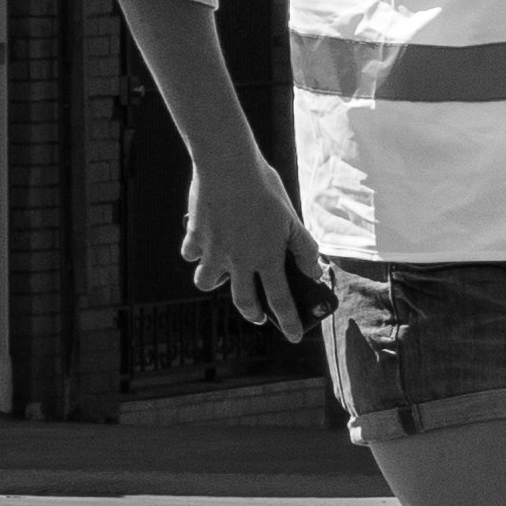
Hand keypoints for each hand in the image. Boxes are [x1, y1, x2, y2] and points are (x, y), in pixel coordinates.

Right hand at [184, 156, 324, 342]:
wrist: (227, 166)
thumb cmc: (264, 190)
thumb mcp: (292, 219)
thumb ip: (303, 248)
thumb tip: (314, 272)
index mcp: (266, 258)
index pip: (281, 300)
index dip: (289, 322)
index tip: (295, 338)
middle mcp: (238, 260)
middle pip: (243, 301)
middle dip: (253, 313)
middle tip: (259, 316)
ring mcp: (213, 250)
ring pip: (207, 282)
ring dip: (216, 284)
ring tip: (226, 276)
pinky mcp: (195, 236)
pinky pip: (191, 254)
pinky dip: (196, 254)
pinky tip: (203, 247)